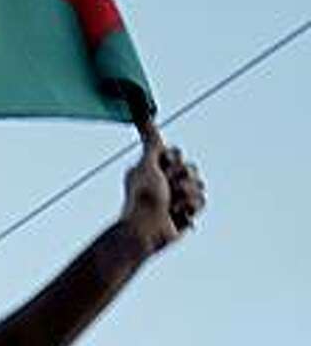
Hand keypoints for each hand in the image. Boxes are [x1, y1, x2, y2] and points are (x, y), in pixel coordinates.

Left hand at [121, 133, 205, 254]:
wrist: (145, 231)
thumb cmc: (142, 198)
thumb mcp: (147, 164)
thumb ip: (151, 141)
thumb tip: (145, 114)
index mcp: (154, 169)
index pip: (176, 154)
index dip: (171, 162)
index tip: (159, 173)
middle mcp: (164, 182)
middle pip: (191, 168)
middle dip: (181, 180)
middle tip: (165, 193)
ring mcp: (176, 198)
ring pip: (199, 185)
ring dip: (185, 195)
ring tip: (170, 207)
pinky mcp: (185, 212)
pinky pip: (202, 201)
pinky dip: (190, 208)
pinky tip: (177, 215)